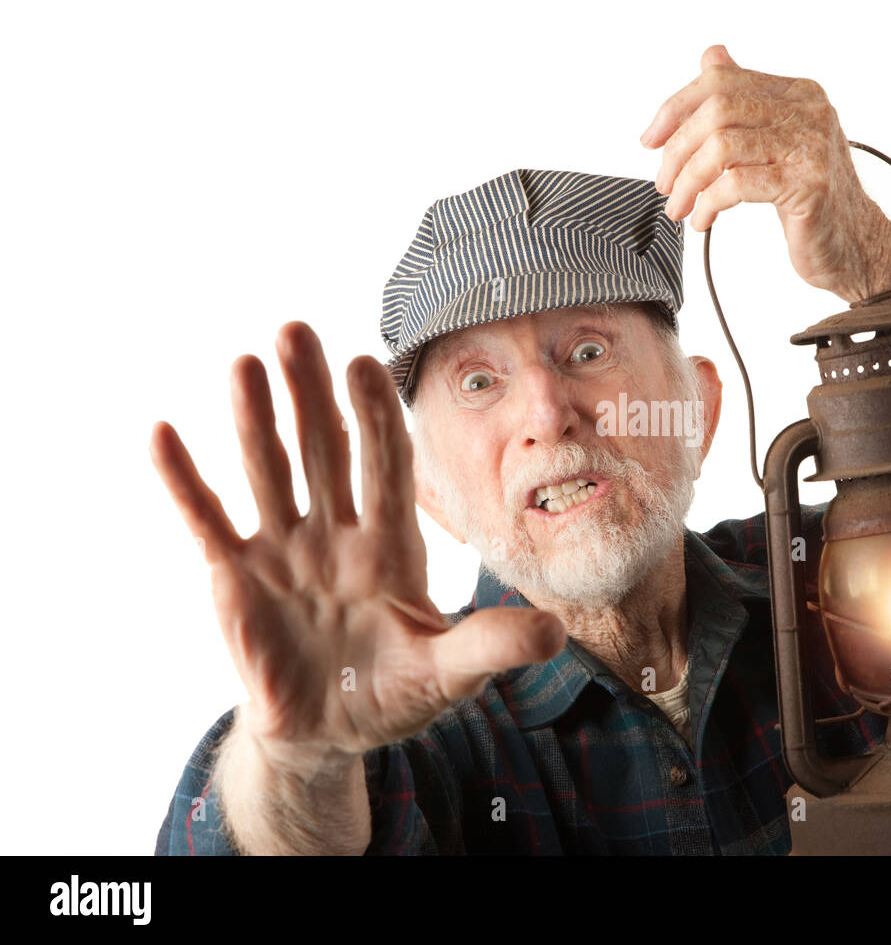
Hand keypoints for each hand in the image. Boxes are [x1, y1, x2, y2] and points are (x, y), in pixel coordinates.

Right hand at [149, 321, 565, 773]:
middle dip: (311, 393)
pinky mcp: (234, 576)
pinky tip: (162, 432)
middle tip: (297, 329)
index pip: (386, 466)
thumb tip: (557, 634)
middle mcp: (336, 533)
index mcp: (390, 545)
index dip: (376, 417)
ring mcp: (283, 549)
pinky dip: (183, 480)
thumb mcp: (446, 676)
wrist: (326, 731)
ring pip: (268, 470)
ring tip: (246, 362)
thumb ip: (490, 648)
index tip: (367, 363)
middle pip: (323, 449)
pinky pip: (206, 520)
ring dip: (255, 419)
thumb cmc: (393, 695)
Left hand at [640, 44, 890, 302]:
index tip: (651, 141)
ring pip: (722, 147)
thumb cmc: (811, 200)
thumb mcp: (777, 141)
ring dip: (688, 182)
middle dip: (678, 150)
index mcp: (798, 93)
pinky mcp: (808, 185)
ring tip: (680, 207)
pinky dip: (708, 203)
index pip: (721, 81)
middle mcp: (809, 111)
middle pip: (718, 109)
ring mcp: (811, 147)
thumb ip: (747, 100)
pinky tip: (703, 220)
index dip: (676, 108)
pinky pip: (736, 184)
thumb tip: (712, 58)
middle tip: (665, 184)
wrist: (855, 246)